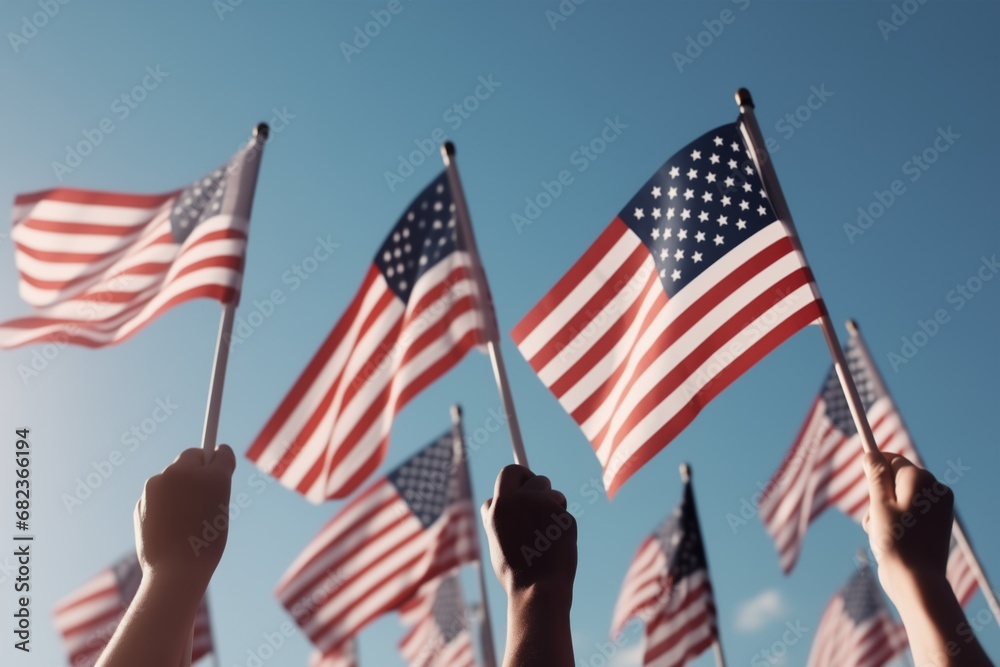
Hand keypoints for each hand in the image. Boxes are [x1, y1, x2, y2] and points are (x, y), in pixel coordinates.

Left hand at [133, 446, 235, 592]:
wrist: (175, 570)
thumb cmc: (206, 539)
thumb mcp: (221, 504)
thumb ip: (217, 475)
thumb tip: (215, 455)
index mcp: (205, 473)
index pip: (212, 451)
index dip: (217, 460)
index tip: (220, 468)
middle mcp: (178, 473)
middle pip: (189, 460)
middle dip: (197, 471)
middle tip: (207, 494)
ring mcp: (155, 487)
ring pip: (171, 479)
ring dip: (180, 489)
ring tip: (189, 518)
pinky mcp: (140, 504)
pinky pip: (158, 496)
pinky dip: (165, 505)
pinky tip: (171, 526)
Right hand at [480, 465, 576, 607]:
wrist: (538, 590)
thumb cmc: (517, 574)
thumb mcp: (498, 543)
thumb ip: (503, 520)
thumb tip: (508, 507)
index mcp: (497, 509)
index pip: (505, 477)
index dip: (513, 485)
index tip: (521, 489)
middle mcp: (517, 501)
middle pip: (523, 473)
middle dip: (532, 478)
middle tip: (540, 490)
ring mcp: (541, 506)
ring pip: (552, 493)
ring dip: (552, 505)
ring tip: (548, 536)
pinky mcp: (561, 516)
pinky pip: (564, 514)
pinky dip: (563, 525)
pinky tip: (558, 546)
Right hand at [862, 452, 952, 602]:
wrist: (916, 581)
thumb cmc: (895, 542)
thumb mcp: (879, 505)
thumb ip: (876, 476)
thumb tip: (871, 454)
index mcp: (921, 480)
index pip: (892, 460)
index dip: (874, 468)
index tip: (862, 477)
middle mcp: (935, 489)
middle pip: (894, 480)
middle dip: (878, 495)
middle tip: (874, 518)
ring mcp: (939, 507)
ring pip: (900, 497)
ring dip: (884, 511)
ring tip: (881, 533)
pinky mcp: (937, 523)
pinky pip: (910, 512)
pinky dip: (897, 521)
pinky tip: (891, 539)